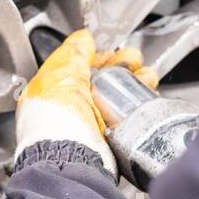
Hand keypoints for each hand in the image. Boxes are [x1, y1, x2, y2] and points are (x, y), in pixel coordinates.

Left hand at [15, 29, 157, 178]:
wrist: (71, 160)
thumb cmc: (56, 121)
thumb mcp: (61, 75)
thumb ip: (73, 54)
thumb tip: (82, 38)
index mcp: (50, 91)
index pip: (74, 65)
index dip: (93, 55)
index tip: (107, 48)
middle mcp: (69, 107)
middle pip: (99, 78)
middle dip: (119, 64)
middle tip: (132, 59)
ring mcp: (89, 122)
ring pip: (116, 94)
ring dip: (134, 79)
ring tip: (145, 74)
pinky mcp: (109, 137)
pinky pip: (127, 112)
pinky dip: (140, 99)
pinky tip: (148, 88)